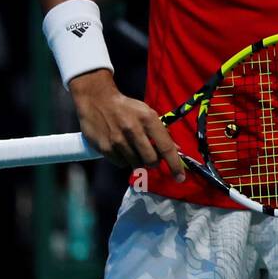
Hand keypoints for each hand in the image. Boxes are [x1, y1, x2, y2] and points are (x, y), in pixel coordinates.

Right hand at [69, 70, 185, 180]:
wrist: (97, 100)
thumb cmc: (127, 108)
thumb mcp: (147, 114)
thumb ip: (161, 132)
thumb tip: (177, 150)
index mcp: (148, 119)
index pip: (165, 147)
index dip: (174, 164)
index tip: (180, 178)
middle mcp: (134, 130)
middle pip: (151, 160)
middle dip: (154, 163)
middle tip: (150, 157)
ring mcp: (118, 140)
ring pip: (136, 164)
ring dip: (138, 161)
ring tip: (133, 149)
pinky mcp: (105, 148)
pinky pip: (121, 164)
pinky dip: (124, 160)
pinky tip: (121, 149)